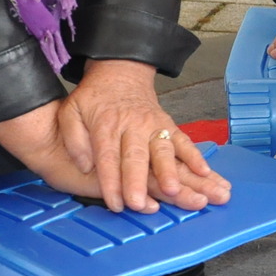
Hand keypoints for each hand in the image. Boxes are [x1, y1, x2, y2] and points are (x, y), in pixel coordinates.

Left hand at [0, 59, 229, 213]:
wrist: (120, 72)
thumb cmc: (93, 98)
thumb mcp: (71, 111)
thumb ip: (73, 138)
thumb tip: (85, 165)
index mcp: (105, 125)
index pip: (108, 157)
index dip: (111, 182)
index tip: (116, 204)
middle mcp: (132, 126)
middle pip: (136, 157)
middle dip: (138, 181)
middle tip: (138, 203)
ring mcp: (153, 125)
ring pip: (163, 150)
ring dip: (170, 171)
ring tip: (175, 190)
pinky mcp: (168, 125)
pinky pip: (183, 141)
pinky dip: (195, 156)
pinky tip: (204, 172)